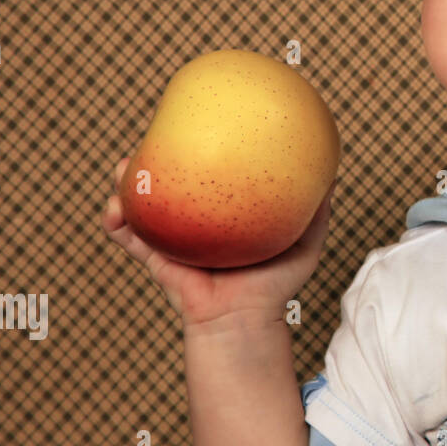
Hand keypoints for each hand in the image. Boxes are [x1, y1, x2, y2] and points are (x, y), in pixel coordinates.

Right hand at [102, 154, 335, 330]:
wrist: (245, 322)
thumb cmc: (275, 285)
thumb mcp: (304, 242)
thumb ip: (316, 210)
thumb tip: (332, 172)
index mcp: (223, 211)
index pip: (208, 172)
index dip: (197, 149)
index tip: (192, 123)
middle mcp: (195, 219)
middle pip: (168, 180)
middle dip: (155, 158)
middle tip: (151, 139)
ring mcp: (172, 236)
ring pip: (140, 202)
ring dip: (125, 183)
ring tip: (123, 168)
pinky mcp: (156, 258)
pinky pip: (128, 237)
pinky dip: (116, 223)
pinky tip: (113, 211)